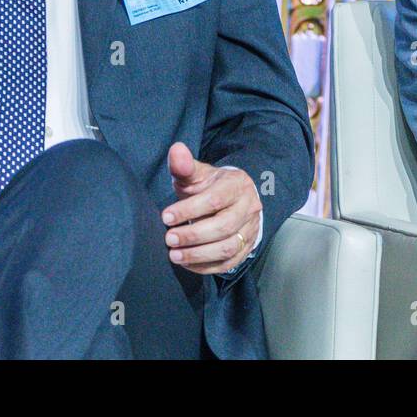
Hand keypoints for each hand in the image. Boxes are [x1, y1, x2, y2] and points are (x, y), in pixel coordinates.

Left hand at [161, 143, 261, 275]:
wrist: (233, 199)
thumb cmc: (210, 186)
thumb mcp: (198, 173)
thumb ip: (185, 165)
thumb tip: (176, 150)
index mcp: (237, 185)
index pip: (215, 199)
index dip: (189, 210)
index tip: (166, 216)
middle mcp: (249, 207)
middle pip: (223, 226)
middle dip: (193, 235)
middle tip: (169, 238)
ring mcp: (250, 229)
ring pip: (227, 247)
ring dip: (198, 254)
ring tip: (174, 255)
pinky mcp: (247, 248)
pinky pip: (228, 263)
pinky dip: (206, 266)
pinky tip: (186, 263)